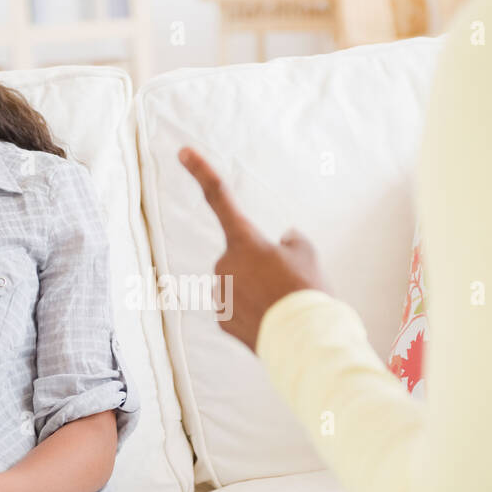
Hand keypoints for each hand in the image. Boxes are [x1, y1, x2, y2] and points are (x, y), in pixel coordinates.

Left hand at [177, 146, 329, 351]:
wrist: (305, 339)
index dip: (201, 172)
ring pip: (238, 284)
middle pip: (240, 256)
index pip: (220, 198)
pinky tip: (271, 320)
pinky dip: (252, 312)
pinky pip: (237, 308)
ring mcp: (221, 294)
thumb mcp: (308, 254)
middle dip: (259, 265)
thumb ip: (292, 241)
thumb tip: (284, 241)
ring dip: (256, 290)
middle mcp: (225, 264)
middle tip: (287, 282)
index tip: (182, 151)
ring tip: (282, 304)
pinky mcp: (222, 320)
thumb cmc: (307, 290)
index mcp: (244, 241)